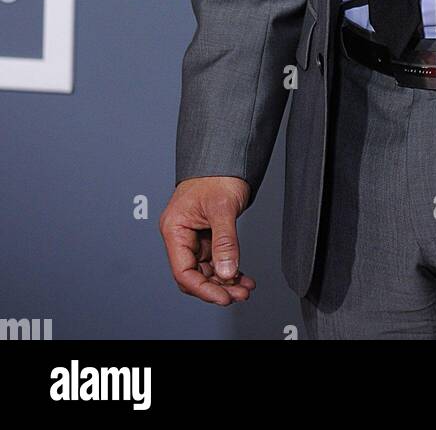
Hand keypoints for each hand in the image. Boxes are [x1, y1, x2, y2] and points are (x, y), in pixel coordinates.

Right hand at [159, 177, 254, 304]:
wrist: (227, 155)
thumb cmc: (218, 173)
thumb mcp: (222, 207)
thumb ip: (224, 241)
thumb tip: (227, 271)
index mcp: (174, 228)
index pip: (183, 271)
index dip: (203, 288)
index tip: (224, 296)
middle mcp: (181, 234)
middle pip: (194, 274)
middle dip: (217, 287)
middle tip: (240, 294)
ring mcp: (194, 236)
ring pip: (206, 270)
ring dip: (226, 281)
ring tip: (245, 287)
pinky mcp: (207, 234)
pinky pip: (215, 259)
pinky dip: (229, 268)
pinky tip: (242, 276)